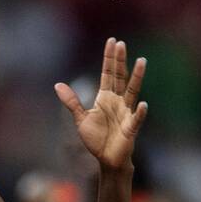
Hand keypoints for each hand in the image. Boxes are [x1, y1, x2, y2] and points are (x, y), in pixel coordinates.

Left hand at [55, 38, 146, 171]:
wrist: (107, 160)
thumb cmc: (96, 139)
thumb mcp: (80, 119)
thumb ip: (72, 102)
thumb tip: (57, 85)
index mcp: (105, 98)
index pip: (108, 74)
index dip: (109, 58)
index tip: (112, 41)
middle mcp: (118, 102)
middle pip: (120, 77)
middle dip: (120, 61)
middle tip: (121, 44)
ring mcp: (126, 113)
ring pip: (132, 92)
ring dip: (137, 78)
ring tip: (142, 62)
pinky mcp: (130, 128)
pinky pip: (136, 119)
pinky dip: (139, 113)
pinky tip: (143, 105)